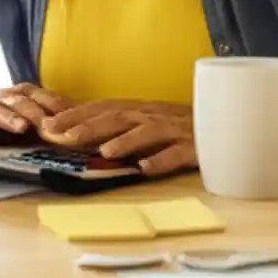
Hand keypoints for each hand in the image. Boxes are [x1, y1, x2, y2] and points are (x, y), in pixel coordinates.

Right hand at [0, 83, 72, 145]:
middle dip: (35, 113)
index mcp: (22, 94)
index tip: (75, 118)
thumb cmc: (4, 113)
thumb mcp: (28, 110)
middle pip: (21, 102)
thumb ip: (52, 117)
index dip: (58, 106)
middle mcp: (3, 97)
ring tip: (21, 128)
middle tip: (50, 126)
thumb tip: (89, 125)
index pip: (43, 97)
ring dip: (9, 119)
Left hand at [40, 100, 194, 175]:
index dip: (74, 115)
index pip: (101, 109)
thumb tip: (78, 135)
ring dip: (125, 141)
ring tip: (103, 152)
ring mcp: (175, 131)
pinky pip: (178, 154)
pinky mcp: (196, 148)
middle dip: (88, 126)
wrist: (230, 126)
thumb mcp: (145, 123)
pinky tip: (146, 169)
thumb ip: (117, 127)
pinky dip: (162, 160)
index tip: (48, 125)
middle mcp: (152, 116)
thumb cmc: (181, 127)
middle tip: (61, 136)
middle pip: (117, 118)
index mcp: (138, 111)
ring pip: (147, 132)